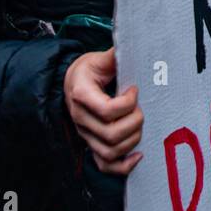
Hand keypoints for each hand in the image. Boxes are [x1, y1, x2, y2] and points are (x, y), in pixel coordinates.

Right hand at [63, 47, 142, 175]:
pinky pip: (105, 166)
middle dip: (134, 121)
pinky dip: (124, 166)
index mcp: (81, 95)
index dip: (128, 103)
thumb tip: (131, 45)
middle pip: (112, 134)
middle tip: (139, 108)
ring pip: (111, 151)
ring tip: (139, 122)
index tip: (134, 90)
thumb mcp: (98, 59)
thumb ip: (114, 56)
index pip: (107, 110)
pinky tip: (138, 154)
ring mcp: (85, 135)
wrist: (71, 83)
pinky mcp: (91, 145)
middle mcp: (81, 119)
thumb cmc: (88, 70)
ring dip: (133, 140)